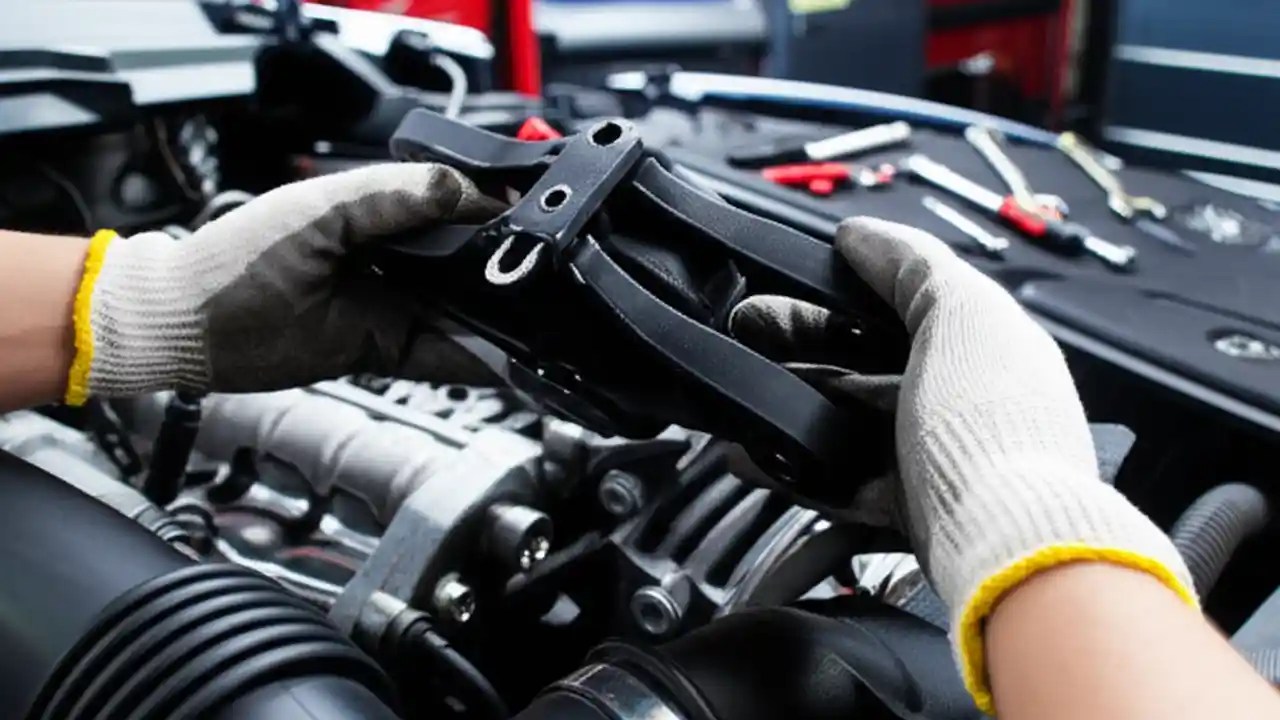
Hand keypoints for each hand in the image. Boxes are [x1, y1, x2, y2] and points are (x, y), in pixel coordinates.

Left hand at [66, 164, 502, 403]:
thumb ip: (388, 197)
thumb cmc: (235, 260)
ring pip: (462, 312)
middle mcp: (392, 260)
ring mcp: (391, 307)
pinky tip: (508, 359)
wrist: (187, 326)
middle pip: (466, 263)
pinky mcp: (383, 350)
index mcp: (378, 214)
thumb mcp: (317, 212)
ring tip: (538, 319)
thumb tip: (457, 187)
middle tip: (541, 276)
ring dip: (496, 317)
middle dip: (503, 268)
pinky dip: (476, 361)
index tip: (528, 220)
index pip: (454, 206)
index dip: (492, 212)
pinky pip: (442, 357)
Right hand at [729, 217, 1194, 711]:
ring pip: (845, 420)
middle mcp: (960, 398)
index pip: (903, 301)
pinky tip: (748, 455)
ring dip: (786, 405)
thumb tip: (860, 234)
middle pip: (864, 360)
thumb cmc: (993, 423)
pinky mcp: (907, 510)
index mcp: (983, 343)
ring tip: (734, 395)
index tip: (784, 283)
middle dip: (798, 342)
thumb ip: (911, 263)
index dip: (841, 288)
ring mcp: (933, 456)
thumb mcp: (962, 314)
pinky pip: (839, 481)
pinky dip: (792, 468)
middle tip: (743, 331)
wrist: (1009, 545)